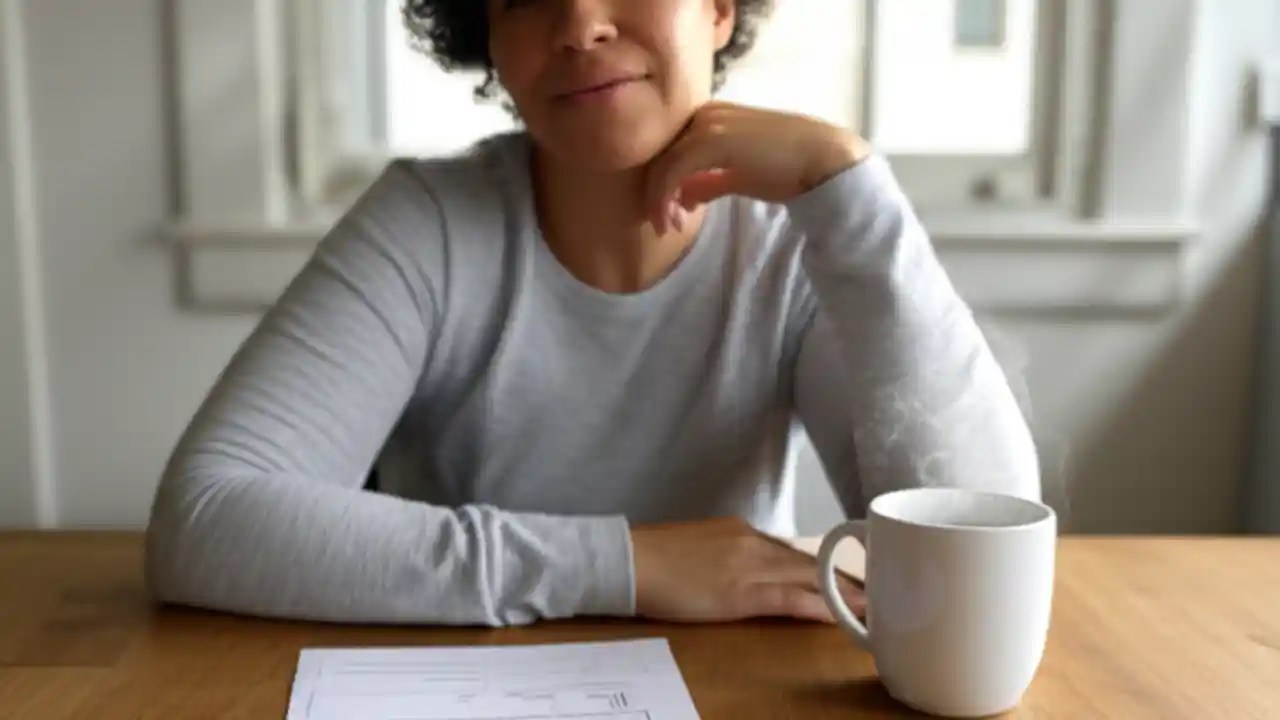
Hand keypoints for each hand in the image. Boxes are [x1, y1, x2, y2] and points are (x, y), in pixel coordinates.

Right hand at [631, 517, 865, 622]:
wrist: (627, 559)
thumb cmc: (651, 558)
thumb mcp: (696, 548)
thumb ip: (725, 556)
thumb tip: (741, 570)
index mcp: (739, 532)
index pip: (791, 551)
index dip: (823, 568)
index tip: (847, 578)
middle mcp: (750, 543)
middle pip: (808, 563)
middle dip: (844, 579)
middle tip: (878, 593)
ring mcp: (746, 567)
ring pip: (807, 579)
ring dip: (842, 594)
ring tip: (871, 607)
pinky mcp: (738, 593)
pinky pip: (787, 599)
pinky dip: (816, 606)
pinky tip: (838, 616)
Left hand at [644, 102, 871, 233]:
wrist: (820, 161)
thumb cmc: (786, 168)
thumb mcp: (738, 176)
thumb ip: (708, 181)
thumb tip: (683, 196)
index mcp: (711, 117)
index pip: (670, 149)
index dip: (662, 183)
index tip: (670, 215)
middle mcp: (704, 114)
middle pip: (660, 154)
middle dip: (656, 194)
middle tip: (665, 225)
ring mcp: (707, 124)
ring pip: (662, 163)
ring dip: (659, 200)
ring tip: (667, 227)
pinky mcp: (711, 139)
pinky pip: (673, 169)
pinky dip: (665, 197)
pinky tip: (673, 220)